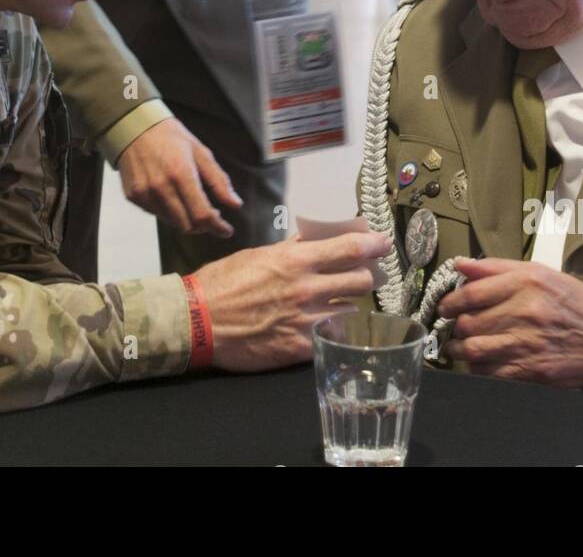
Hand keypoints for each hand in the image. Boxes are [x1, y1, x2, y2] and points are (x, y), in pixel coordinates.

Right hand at [117, 118, 241, 236]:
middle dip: (204, 226)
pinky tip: (174, 197)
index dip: (217, 226)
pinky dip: (170, 212)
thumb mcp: (201, 153)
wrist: (135, 127)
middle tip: (213, 215)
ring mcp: (145, 194)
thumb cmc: (172, 138)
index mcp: (181, 174)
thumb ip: (219, 180)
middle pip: (188, 225)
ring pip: (172, 223)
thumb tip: (236, 205)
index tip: (227, 230)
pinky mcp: (134, 197)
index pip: (202, 215)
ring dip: (187, 219)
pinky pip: (157, 214)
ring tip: (193, 203)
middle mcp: (161, 187)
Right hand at [195, 232, 391, 371]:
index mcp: (296, 261)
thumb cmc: (223, 283)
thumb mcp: (259, 254)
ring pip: (350, 309)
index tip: (385, 243)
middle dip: (365, 276)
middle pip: (361, 280)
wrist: (198, 321)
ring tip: (332, 301)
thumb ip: (292, 247)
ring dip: (346, 303)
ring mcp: (305, 320)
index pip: (350, 248)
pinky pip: (332, 336)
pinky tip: (322, 324)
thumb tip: (318, 236)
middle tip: (360, 275)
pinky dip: (332, 328)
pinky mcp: (299, 347)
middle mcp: (306, 289)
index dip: (375, 245)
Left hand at [438, 258, 582, 389]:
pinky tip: (482, 363)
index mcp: (526, 283)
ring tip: (459, 348)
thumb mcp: (541, 273)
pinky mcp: (532, 371)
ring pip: (474, 350)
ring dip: (460, 351)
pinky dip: (479, 369)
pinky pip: (490, 374)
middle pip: (469, 323)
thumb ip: (497, 267)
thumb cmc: (575, 303)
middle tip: (455, 327)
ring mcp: (527, 344)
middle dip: (455, 327)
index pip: (471, 293)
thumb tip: (460, 265)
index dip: (450, 302)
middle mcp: (524, 312)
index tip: (445, 307)